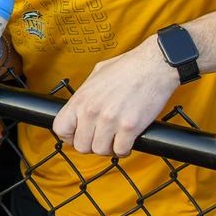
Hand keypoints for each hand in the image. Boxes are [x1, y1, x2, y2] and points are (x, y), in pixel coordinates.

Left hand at [51, 40, 179, 156]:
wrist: (155, 65)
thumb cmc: (129, 67)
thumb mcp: (97, 75)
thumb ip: (86, 94)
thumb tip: (81, 107)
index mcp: (81, 98)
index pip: (60, 128)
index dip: (69, 136)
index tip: (79, 136)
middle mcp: (92, 111)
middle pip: (80, 145)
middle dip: (91, 145)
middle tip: (102, 139)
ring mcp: (110, 120)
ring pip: (100, 151)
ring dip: (109, 148)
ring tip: (116, 139)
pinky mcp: (129, 127)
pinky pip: (121, 151)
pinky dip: (124, 149)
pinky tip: (128, 141)